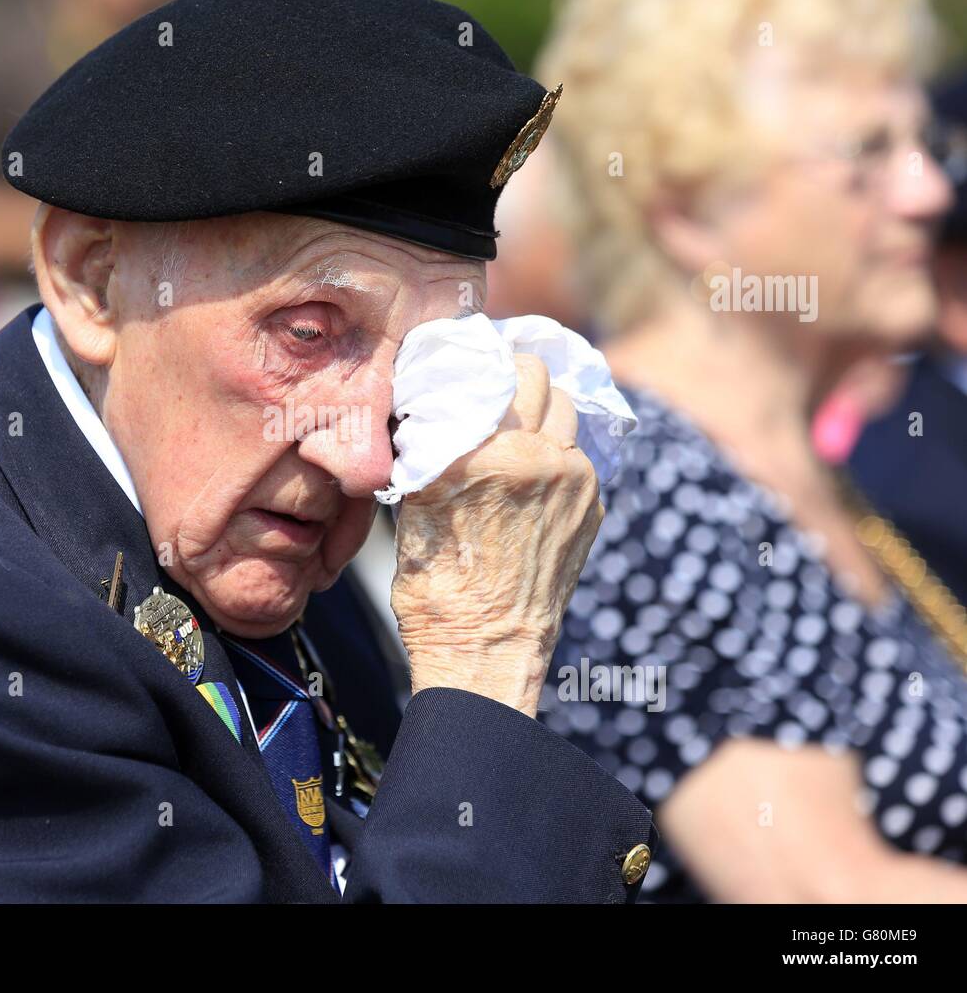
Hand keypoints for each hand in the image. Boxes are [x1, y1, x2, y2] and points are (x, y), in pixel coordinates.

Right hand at [390, 353, 603, 717]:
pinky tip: (534, 470)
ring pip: (567, 409)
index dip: (482, 358)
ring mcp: (573, 481)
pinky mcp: (594, 506)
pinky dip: (558, 449)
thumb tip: (438, 402)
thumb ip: (435, 445)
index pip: (494, 370)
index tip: (470, 358)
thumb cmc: (435, 586)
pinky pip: (579, 453)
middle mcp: (536, 457)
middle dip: (517, 374)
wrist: (486, 650)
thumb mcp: (414, 504)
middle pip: (539, 377)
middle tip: (496, 382)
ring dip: (544, 407)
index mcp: (483, 453)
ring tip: (519, 422)